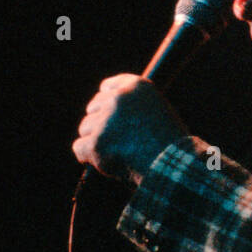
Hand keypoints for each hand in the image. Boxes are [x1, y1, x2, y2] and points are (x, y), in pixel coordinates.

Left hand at [72, 74, 189, 185]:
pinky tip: (107, 162)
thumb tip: (104, 110)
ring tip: (118, 153)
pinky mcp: (96, 143)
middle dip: (100, 124)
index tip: (109, 115)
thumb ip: (133, 106)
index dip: (106, 103)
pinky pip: (79, 147)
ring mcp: (105, 121)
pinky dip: (88, 157)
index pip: (107, 87)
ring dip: (96, 141)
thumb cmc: (169, 143)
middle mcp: (118, 98)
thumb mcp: (157, 112)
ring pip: (85, 128)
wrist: (171, 166)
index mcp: (137, 86)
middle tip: (117, 141)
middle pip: (92, 108)